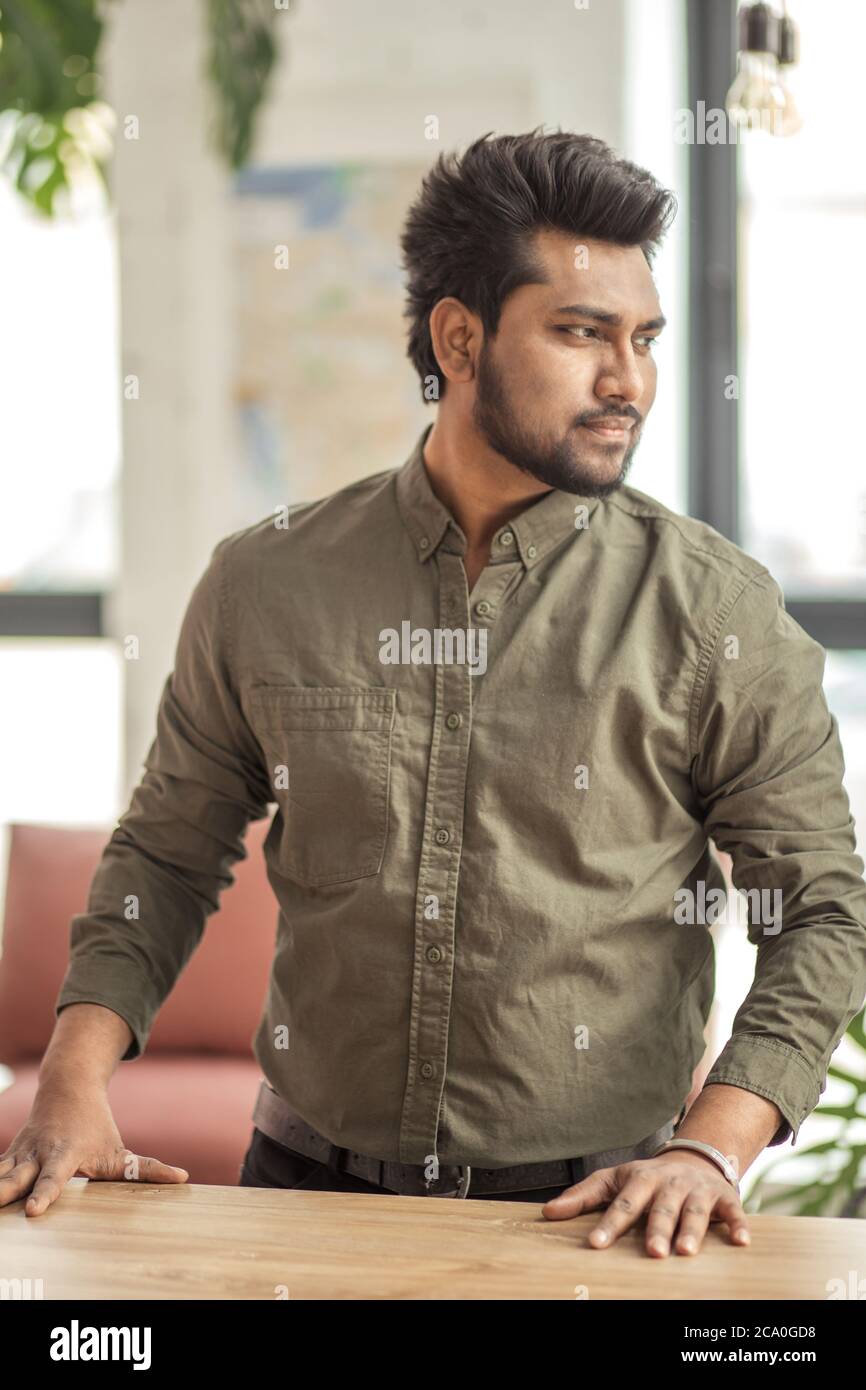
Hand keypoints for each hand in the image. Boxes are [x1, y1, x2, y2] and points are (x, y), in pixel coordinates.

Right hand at [0, 1078, 188, 1216]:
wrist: (68, 1087)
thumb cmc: (96, 1126)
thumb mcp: (120, 1150)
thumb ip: (147, 1168)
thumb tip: (183, 1178)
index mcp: (65, 1155)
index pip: (54, 1178)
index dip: (45, 1194)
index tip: (34, 1211)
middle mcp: (38, 1154)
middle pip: (17, 1177)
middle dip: (3, 1192)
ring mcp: (20, 1155)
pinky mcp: (9, 1156)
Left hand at [541, 1150, 749, 1256]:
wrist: (693, 1158)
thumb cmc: (646, 1179)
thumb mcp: (613, 1180)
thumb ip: (583, 1196)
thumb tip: (547, 1212)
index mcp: (640, 1179)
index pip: (623, 1204)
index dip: (609, 1224)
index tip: (595, 1244)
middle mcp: (669, 1183)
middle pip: (661, 1209)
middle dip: (656, 1229)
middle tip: (652, 1252)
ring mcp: (696, 1190)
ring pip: (694, 1211)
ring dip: (691, 1230)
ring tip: (685, 1252)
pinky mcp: (723, 1197)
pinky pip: (732, 1211)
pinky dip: (738, 1225)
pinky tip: (741, 1242)